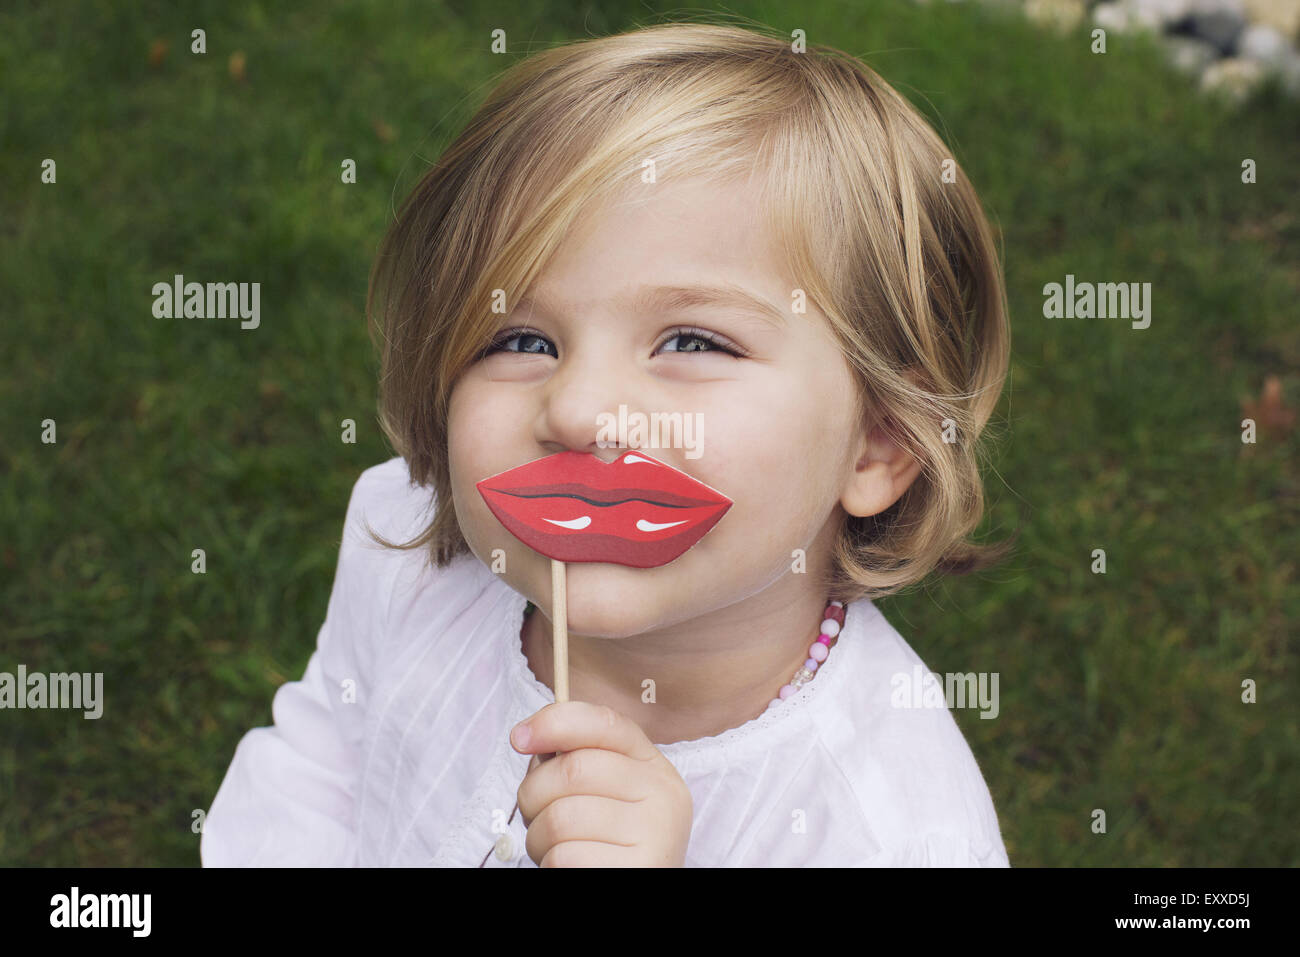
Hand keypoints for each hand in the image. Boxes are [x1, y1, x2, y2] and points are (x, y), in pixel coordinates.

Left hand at [510, 701, 692, 866]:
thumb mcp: (605, 795)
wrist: (637, 889)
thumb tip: (528, 737)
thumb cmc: (609, 844)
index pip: (605, 723)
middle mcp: (662, 796)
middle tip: (535, 815)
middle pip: (572, 770)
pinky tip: (570, 867)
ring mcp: (653, 835)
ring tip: (554, 847)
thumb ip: (578, 759)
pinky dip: (551, 865)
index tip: (519, 738)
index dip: (555, 722)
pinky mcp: (635, 870)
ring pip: (560, 818)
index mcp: (654, 768)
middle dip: (534, 793)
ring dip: (538, 837)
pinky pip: (563, 857)